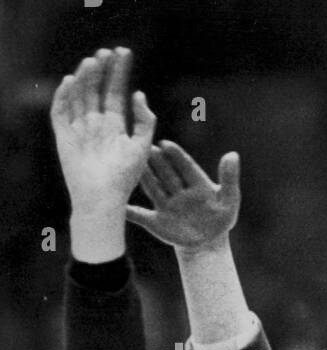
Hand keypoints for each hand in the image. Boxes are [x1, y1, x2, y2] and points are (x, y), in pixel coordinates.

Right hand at [50, 48, 154, 216]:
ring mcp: (78, 127)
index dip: (119, 72)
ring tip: (92, 61)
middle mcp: (94, 122)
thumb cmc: (125, 177)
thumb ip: (144, 120)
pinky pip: (60, 111)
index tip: (124, 53)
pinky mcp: (63, 134)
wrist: (104, 198)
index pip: (115, 92)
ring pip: (78, 95)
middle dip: (101, 70)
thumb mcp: (141, 146)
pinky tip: (70, 81)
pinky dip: (64, 96)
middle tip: (106, 52)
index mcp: (113, 124)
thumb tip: (140, 93)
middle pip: (95, 89)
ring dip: (84, 78)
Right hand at [127, 141, 240, 252]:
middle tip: (145, 148)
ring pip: (152, 188)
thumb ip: (230, 179)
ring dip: (142, 178)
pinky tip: (118, 206)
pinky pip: (140, 215)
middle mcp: (177, 190)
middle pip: (166, 174)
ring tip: (130, 164)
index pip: (185, 166)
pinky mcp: (155, 220)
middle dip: (157, 162)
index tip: (166, 144)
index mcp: (195, 183)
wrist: (208, 244)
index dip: (176, 156)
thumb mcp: (229, 200)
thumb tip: (233, 154)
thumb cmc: (220, 219)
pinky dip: (129, 212)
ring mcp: (165, 204)